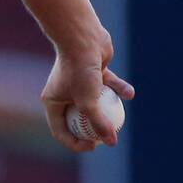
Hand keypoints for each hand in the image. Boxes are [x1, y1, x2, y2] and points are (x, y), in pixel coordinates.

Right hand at [39, 27, 134, 151]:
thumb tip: (111, 142)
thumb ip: (99, 123)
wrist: (82, 37)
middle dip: (95, 130)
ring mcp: (80, 83)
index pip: (61, 130)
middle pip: (79, 120)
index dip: (76, 143)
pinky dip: (119, 89)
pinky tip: (129, 93)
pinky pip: (108, 86)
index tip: (93, 146)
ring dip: (110, 110)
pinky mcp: (95, 73)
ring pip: (96, 104)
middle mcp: (64, 93)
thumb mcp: (88, 101)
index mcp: (53, 102)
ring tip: (121, 116)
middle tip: (109, 136)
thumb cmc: (79, 69)